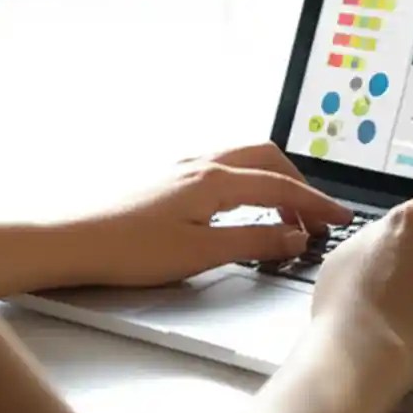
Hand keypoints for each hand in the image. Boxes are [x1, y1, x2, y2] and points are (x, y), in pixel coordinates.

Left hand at [71, 142, 352, 287]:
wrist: (72, 241)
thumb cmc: (129, 250)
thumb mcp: (201, 254)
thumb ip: (254, 242)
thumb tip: (295, 237)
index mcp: (216, 180)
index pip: (282, 188)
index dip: (316, 204)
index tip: (340, 219)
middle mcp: (204, 164)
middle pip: (269, 160)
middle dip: (299, 184)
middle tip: (314, 216)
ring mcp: (185, 167)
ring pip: (246, 158)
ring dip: (275, 180)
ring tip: (285, 213)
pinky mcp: (170, 178)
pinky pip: (226, 166)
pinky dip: (251, 181)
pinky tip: (244, 204)